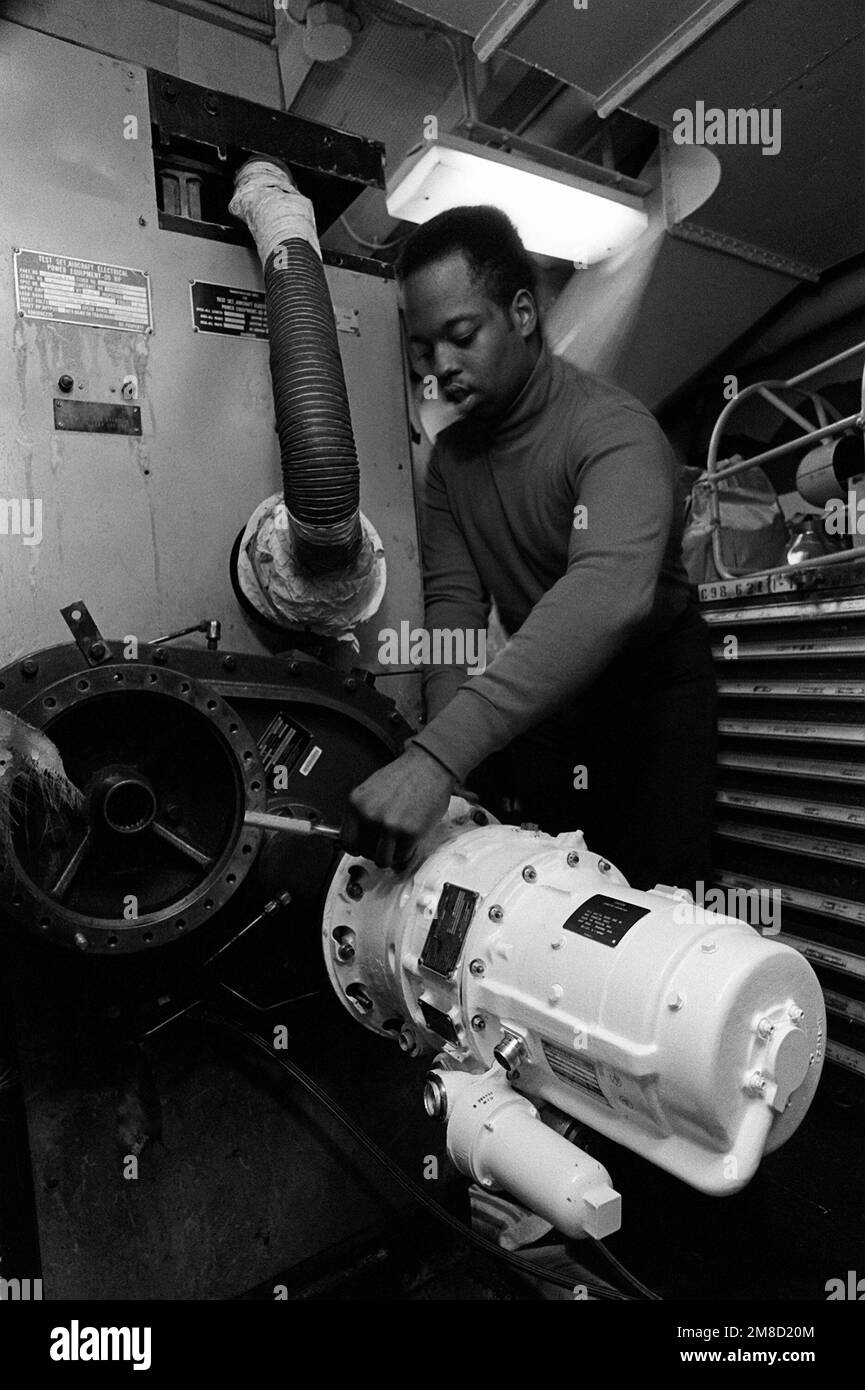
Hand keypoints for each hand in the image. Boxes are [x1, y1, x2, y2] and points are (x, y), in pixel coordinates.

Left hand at [341, 746, 455, 870]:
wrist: (429, 766)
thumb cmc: (404, 776)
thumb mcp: (372, 791)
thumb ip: (362, 814)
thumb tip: (358, 838)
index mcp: (356, 804)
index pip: (347, 841)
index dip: (358, 847)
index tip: (366, 846)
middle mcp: (369, 815)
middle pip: (364, 853)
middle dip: (376, 851)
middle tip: (387, 841)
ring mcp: (389, 825)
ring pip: (382, 860)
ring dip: (392, 855)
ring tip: (399, 841)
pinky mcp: (410, 833)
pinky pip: (403, 857)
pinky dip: (407, 852)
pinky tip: (411, 837)